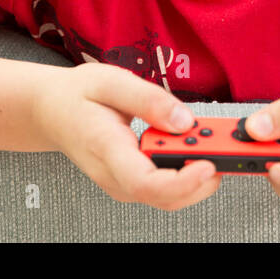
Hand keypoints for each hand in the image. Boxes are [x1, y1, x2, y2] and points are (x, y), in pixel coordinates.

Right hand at [31, 62, 221, 210]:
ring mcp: (123, 184)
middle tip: (228, 145)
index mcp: (105, 149)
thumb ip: (148, 100)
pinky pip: (166, 188)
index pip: (145, 182)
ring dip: (200, 177)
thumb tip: (185, 121)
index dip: (182, 181)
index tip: (209, 164)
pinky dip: (189, 173)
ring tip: (217, 142)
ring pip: (170, 197)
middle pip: (165, 196)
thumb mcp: (110, 81)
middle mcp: (115, 176)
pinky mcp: (132, 183)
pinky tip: (200, 147)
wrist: (51, 111)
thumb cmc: (78, 95)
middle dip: (203, 177)